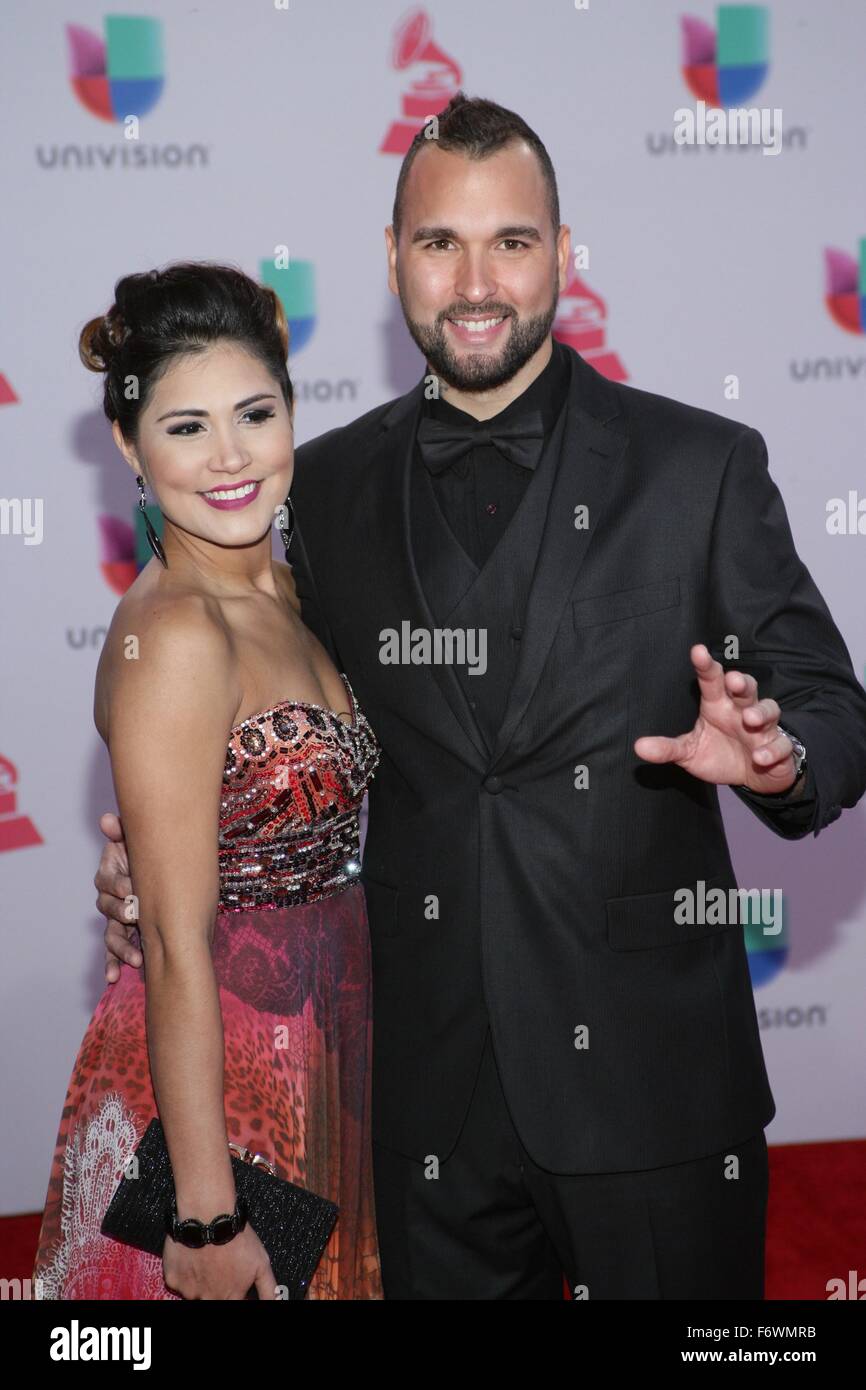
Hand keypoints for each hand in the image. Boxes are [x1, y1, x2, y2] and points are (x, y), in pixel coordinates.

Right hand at [94, 810, 142, 980]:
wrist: (171, 871)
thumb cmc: (155, 854)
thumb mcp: (143, 841)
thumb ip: (125, 831)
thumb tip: (107, 819)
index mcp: (114, 873)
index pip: (106, 879)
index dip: (117, 883)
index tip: (131, 890)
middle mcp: (112, 897)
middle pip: (107, 908)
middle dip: (121, 915)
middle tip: (135, 918)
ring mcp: (119, 918)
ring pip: (112, 934)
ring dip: (120, 949)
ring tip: (135, 960)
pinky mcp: (125, 936)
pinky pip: (113, 953)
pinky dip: (112, 965)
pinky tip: (113, 979)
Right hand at [163, 1222, 277, 1299]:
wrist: (208, 1216)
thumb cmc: (236, 1238)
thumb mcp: (262, 1263)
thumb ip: (269, 1290)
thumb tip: (277, 1304)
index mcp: (230, 1298)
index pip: (233, 1302)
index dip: (234, 1290)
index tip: (232, 1278)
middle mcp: (209, 1299)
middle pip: (212, 1298)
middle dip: (217, 1285)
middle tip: (219, 1264)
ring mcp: (189, 1292)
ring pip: (195, 1291)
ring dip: (201, 1279)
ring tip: (207, 1256)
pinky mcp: (172, 1280)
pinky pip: (178, 1281)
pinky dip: (185, 1271)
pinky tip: (193, 1254)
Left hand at [634, 644, 799, 794]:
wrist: (753, 777)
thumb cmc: (719, 754)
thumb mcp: (689, 752)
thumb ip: (667, 748)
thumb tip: (639, 747)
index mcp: (718, 706)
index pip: (712, 681)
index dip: (706, 666)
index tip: (698, 651)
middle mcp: (742, 711)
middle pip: (746, 688)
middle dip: (742, 682)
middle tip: (733, 681)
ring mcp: (763, 729)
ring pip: (770, 709)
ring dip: (761, 712)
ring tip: (750, 719)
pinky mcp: (778, 749)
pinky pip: (781, 745)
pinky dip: (773, 749)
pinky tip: (761, 757)